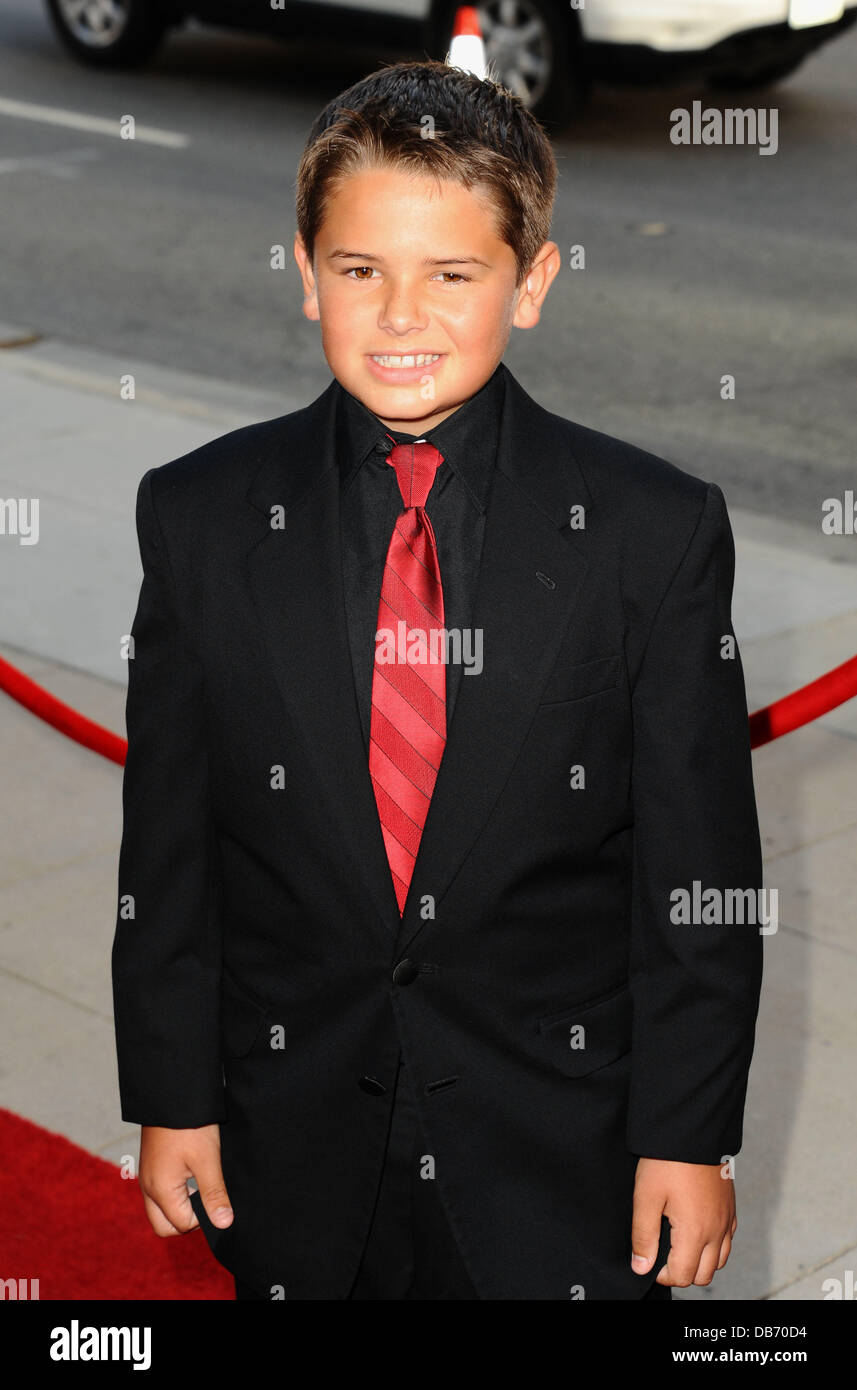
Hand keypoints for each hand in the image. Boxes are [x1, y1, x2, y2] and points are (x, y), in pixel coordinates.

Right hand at [138, 1124, 232, 1236]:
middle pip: (164, 1226)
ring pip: (160, 1211)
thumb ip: (214, 1195)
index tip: (216, 1199)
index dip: (203, 1218)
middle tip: (207, 1199)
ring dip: (180, 1208)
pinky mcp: (150, 1167)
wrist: (171, 1095)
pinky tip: (191, 1176)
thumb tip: (223, 1224)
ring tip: (201, 1185)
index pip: (181, 1225)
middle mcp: (148, 1189)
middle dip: (186, 1221)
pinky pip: (159, 1194)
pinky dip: (174, 1195)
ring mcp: (146, 1178)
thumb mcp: (207, 1160)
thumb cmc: (189, 1126)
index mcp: (159, 1191)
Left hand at [631, 1156, 735, 1286]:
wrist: (692, 1129)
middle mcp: (717, 1230)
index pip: (683, 1275)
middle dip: (682, 1272)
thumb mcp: (646, 1197)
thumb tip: (641, 1268)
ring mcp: (727, 1219)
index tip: (649, 1261)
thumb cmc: (667, 1161)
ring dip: (700, 1262)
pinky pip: (728, 1240)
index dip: (663, 1275)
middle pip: (704, 1275)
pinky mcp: (730, 1207)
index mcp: (696, 1232)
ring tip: (678, 1245)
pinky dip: (714, 1246)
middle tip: (662, 1255)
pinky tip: (696, 1230)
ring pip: (719, 1261)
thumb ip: (644, 1236)